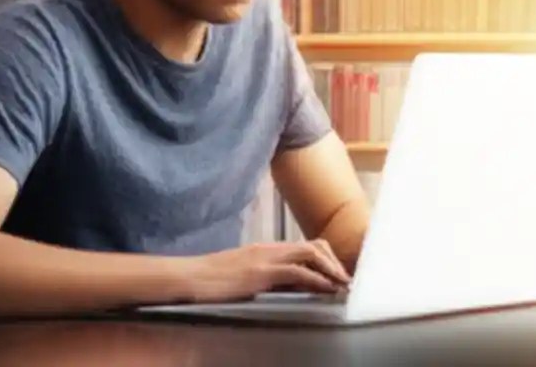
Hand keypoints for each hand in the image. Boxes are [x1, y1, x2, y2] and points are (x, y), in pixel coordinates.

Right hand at [183, 240, 351, 302]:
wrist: (189, 276)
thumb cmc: (211, 280)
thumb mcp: (243, 275)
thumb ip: (265, 277)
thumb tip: (287, 287)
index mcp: (266, 249)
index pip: (305, 246)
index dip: (325, 258)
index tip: (337, 274)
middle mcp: (269, 249)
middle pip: (314, 245)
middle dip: (334, 262)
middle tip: (346, 280)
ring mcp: (265, 258)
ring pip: (310, 254)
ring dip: (330, 269)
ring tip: (342, 284)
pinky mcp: (260, 272)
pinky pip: (297, 272)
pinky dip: (316, 279)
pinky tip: (326, 289)